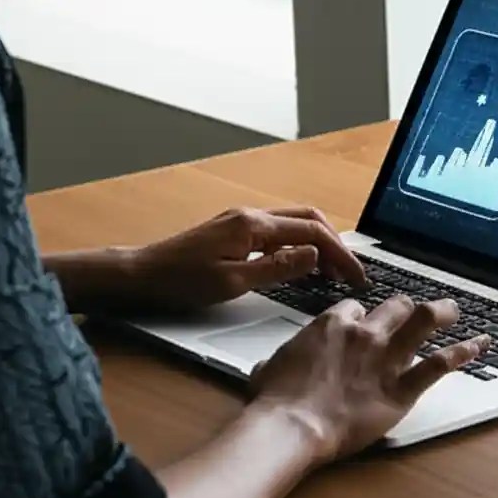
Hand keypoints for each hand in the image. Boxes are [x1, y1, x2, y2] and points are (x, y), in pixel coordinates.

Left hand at [127, 207, 366, 310]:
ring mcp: (243, 222)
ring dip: (320, 244)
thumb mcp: (233, 281)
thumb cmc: (180, 281)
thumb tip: (314, 256)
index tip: (356, 277)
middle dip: (336, 245)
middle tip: (351, 274)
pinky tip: (303, 266)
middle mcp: (251, 216)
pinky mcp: (236, 232)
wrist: (141, 275)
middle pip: (309, 219)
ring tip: (333, 272)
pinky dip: (300, 245)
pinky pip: (280, 232)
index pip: (312, 233)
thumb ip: (277, 268)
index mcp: (253, 224)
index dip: (340, 255)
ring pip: (296, 223)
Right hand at [249, 296, 487, 461]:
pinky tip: (479, 345)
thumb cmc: (276, 401)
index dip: (362, 317)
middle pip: (395, 306)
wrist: (291, 426)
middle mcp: (364, 334)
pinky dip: (464, 352)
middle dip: (405, 308)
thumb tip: (272, 366)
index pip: (356, 309)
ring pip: (424, 322)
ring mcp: (386, 358)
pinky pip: (440, 364)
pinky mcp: (402, 388)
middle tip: (413, 312)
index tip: (364, 326)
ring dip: (442, 313)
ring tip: (453, 310)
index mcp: (331, 324)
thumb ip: (280, 360)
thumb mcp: (269, 367)